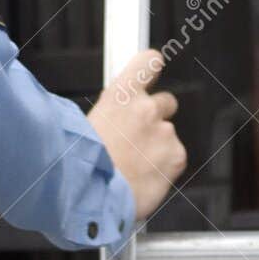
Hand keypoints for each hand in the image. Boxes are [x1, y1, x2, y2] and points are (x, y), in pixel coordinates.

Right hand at [88, 49, 186, 221]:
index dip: (150, 68)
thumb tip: (112, 113)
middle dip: (155, 117)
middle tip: (135, 137)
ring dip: (156, 147)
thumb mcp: (84, 127)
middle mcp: (146, 109)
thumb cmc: (81, 166)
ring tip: (132, 166)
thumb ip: (109, 114)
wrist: (91, 198)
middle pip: (165, 102)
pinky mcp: (176, 156)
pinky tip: (142, 176)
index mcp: (120, 96)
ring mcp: (165, 133)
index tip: (150, 71)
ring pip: (168, 134)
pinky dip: (162, 167)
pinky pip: (174, 157)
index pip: (148, 62)